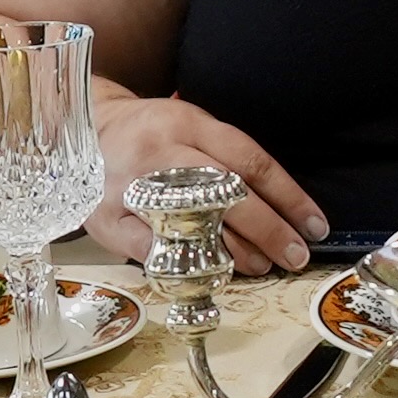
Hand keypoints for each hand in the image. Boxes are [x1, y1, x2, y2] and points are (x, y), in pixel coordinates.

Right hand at [87, 92, 324, 271]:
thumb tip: (281, 208)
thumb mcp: (191, 125)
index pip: (251, 162)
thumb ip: (230, 158)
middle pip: (228, 196)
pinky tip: (210, 273)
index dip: (289, 198)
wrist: (83, 129)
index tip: (315, 226)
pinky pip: (155, 251)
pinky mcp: (109, 219)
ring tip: (260, 265)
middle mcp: (162, 153)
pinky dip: (187, 266)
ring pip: (193, 226)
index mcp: (189, 124)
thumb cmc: (151, 133)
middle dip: (271, 232)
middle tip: (295, 255)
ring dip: (236, 254)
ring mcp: (132, 187)